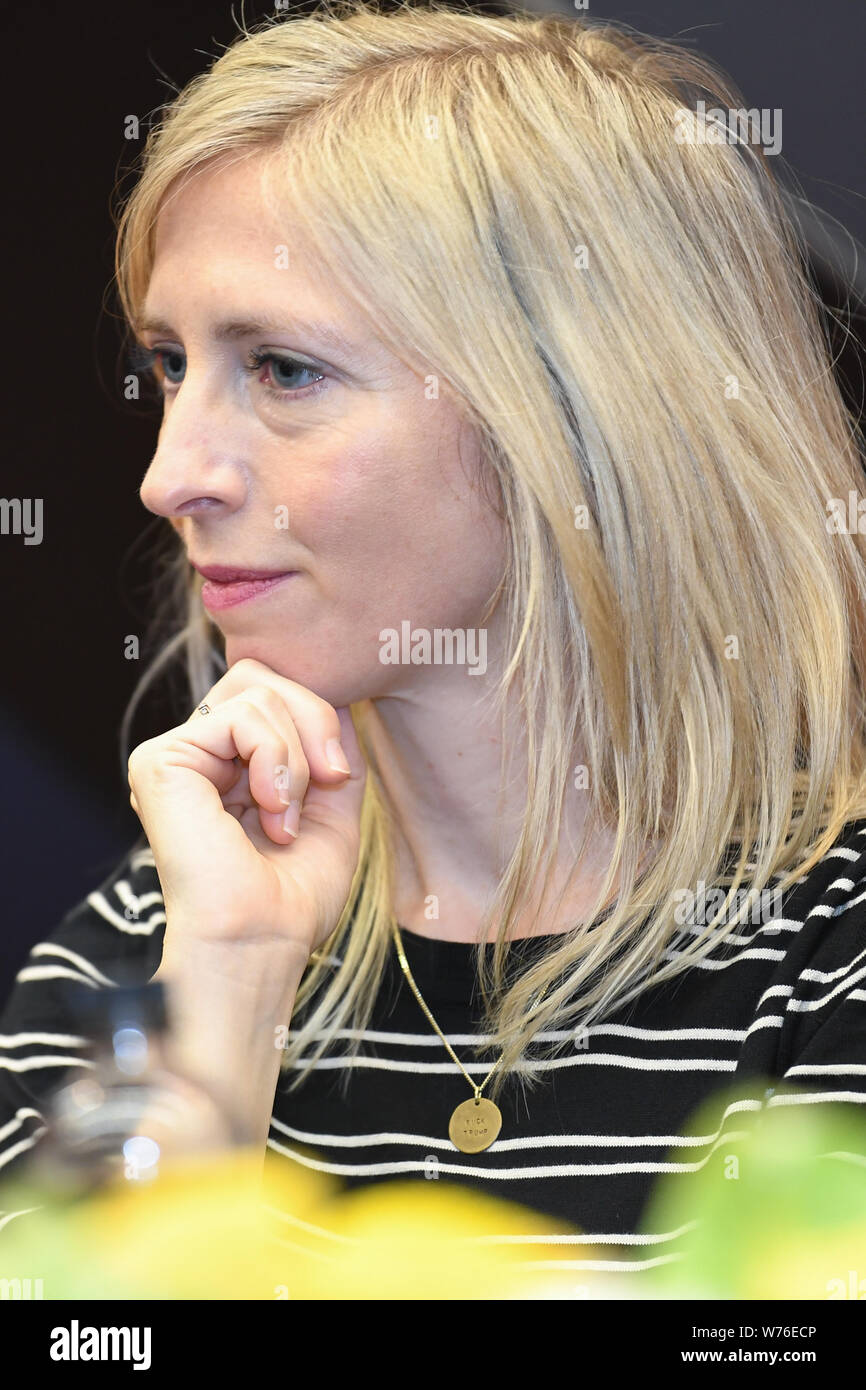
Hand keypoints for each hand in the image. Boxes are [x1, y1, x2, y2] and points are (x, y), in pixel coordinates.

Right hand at [127, 658, 365, 961]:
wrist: (264, 937)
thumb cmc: (295, 892)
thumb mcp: (335, 800)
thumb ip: (332, 739)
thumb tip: (337, 693)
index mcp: (231, 761)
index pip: (275, 688)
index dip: (319, 717)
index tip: (339, 775)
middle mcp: (199, 753)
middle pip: (263, 674)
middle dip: (314, 719)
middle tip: (329, 779)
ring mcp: (177, 754)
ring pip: (258, 688)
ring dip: (296, 755)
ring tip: (285, 815)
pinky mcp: (160, 761)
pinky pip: (240, 714)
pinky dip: (275, 758)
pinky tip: (268, 810)